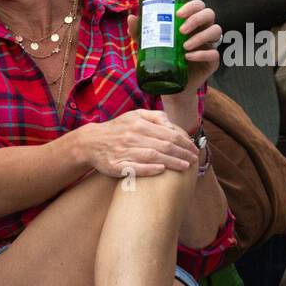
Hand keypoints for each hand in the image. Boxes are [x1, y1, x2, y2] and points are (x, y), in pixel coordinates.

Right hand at [80, 109, 198, 178]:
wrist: (91, 142)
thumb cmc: (117, 129)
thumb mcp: (134, 115)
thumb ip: (155, 116)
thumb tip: (172, 125)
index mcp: (138, 123)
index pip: (168, 134)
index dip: (184, 142)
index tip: (194, 149)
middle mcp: (131, 136)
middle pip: (163, 145)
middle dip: (182, 153)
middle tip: (194, 160)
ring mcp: (123, 151)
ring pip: (152, 156)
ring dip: (171, 162)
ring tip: (185, 167)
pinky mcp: (115, 165)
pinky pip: (134, 168)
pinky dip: (149, 169)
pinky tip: (161, 170)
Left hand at [127, 0, 220, 94]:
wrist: (170, 87)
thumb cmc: (162, 60)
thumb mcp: (149, 45)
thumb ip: (140, 32)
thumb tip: (131, 18)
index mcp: (191, 23)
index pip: (198, 6)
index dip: (192, 6)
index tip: (178, 14)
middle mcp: (202, 31)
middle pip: (210, 14)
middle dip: (196, 19)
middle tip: (181, 30)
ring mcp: (209, 45)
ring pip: (216, 31)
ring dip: (200, 36)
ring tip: (184, 46)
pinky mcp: (212, 62)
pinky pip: (214, 54)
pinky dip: (201, 54)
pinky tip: (188, 57)